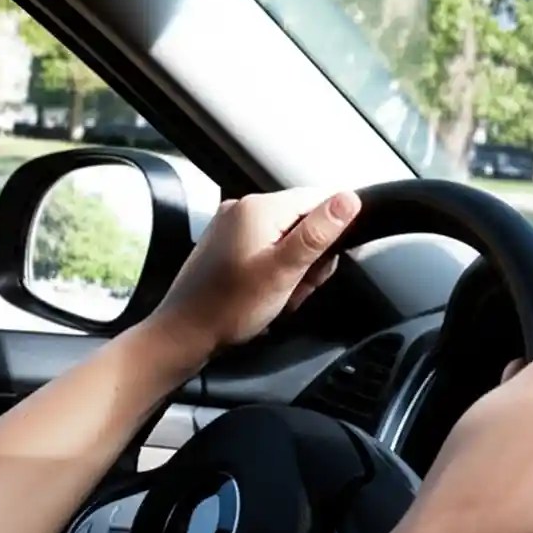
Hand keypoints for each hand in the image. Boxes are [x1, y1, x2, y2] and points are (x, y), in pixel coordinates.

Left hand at [146, 188, 360, 367]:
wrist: (184, 333)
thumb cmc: (229, 307)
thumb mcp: (283, 271)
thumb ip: (318, 233)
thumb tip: (349, 199)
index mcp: (258, 207)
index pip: (318, 198)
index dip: (330, 233)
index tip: (320, 264)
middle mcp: (243, 208)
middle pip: (303, 220)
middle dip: (308, 258)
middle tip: (294, 287)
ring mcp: (232, 225)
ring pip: (287, 238)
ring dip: (293, 269)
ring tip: (278, 294)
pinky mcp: (227, 243)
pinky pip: (268, 248)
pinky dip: (274, 270)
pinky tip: (265, 293)